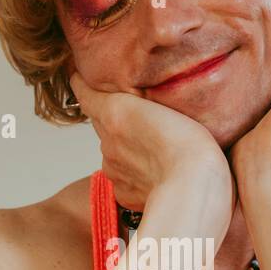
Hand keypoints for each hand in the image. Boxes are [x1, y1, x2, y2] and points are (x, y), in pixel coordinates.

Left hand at [68, 71, 228, 211]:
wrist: (192, 190)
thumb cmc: (191, 145)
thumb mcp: (171, 105)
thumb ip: (146, 103)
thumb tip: (140, 109)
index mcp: (113, 112)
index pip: (84, 92)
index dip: (81, 83)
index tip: (78, 76)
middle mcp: (106, 140)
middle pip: (103, 124)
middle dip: (117, 120)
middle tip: (143, 119)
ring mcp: (112, 169)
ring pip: (115, 153)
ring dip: (129, 150)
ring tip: (159, 151)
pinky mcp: (122, 193)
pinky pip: (125, 180)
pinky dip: (137, 177)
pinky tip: (159, 176)